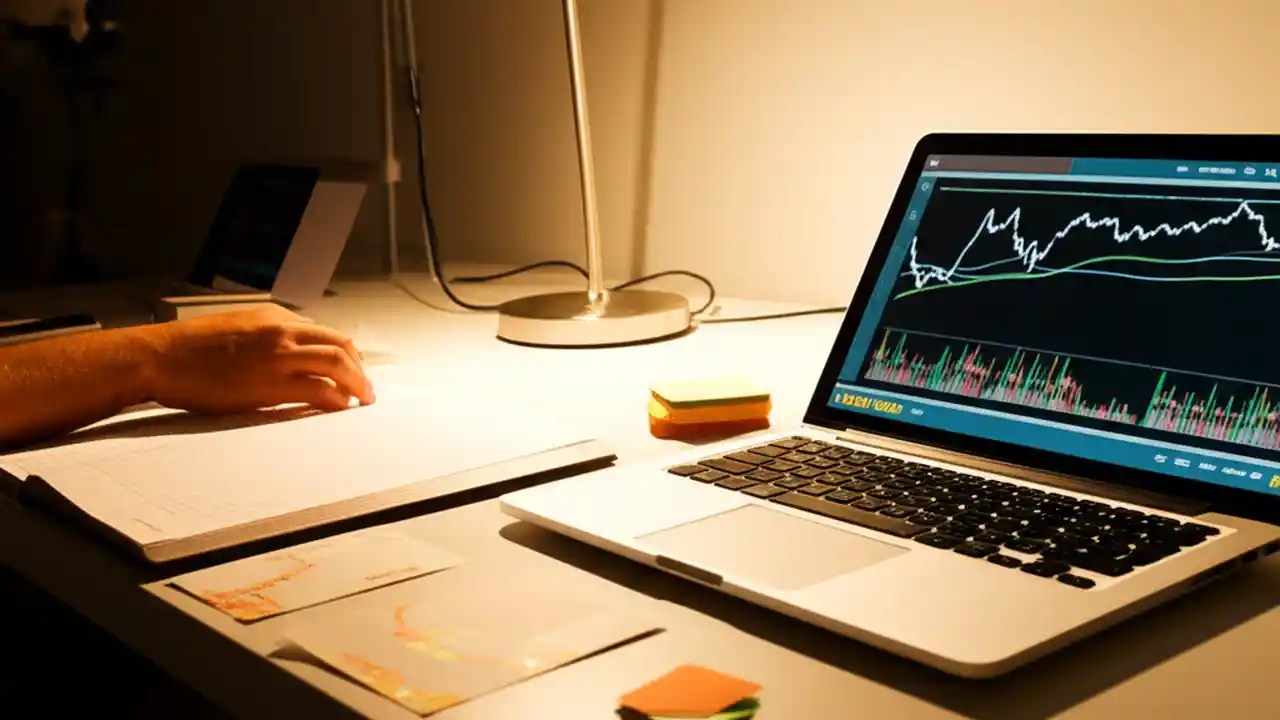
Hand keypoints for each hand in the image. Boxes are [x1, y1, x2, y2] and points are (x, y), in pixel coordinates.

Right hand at [142, 306, 375, 413]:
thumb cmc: (190, 348)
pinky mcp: (270, 383)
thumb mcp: (237, 329)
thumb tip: (292, 349)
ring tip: (361, 401)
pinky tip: (340, 409)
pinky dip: (336, 400)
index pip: (325, 333)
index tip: (352, 372)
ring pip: (337, 363)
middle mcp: (282, 331)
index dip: (345, 354)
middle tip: (365, 389)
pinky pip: (318, 390)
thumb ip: (267, 336)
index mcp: (275, 318)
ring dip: (357, 383)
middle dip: (360, 368)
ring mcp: (278, 356)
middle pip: (340, 344)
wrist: (160, 357)